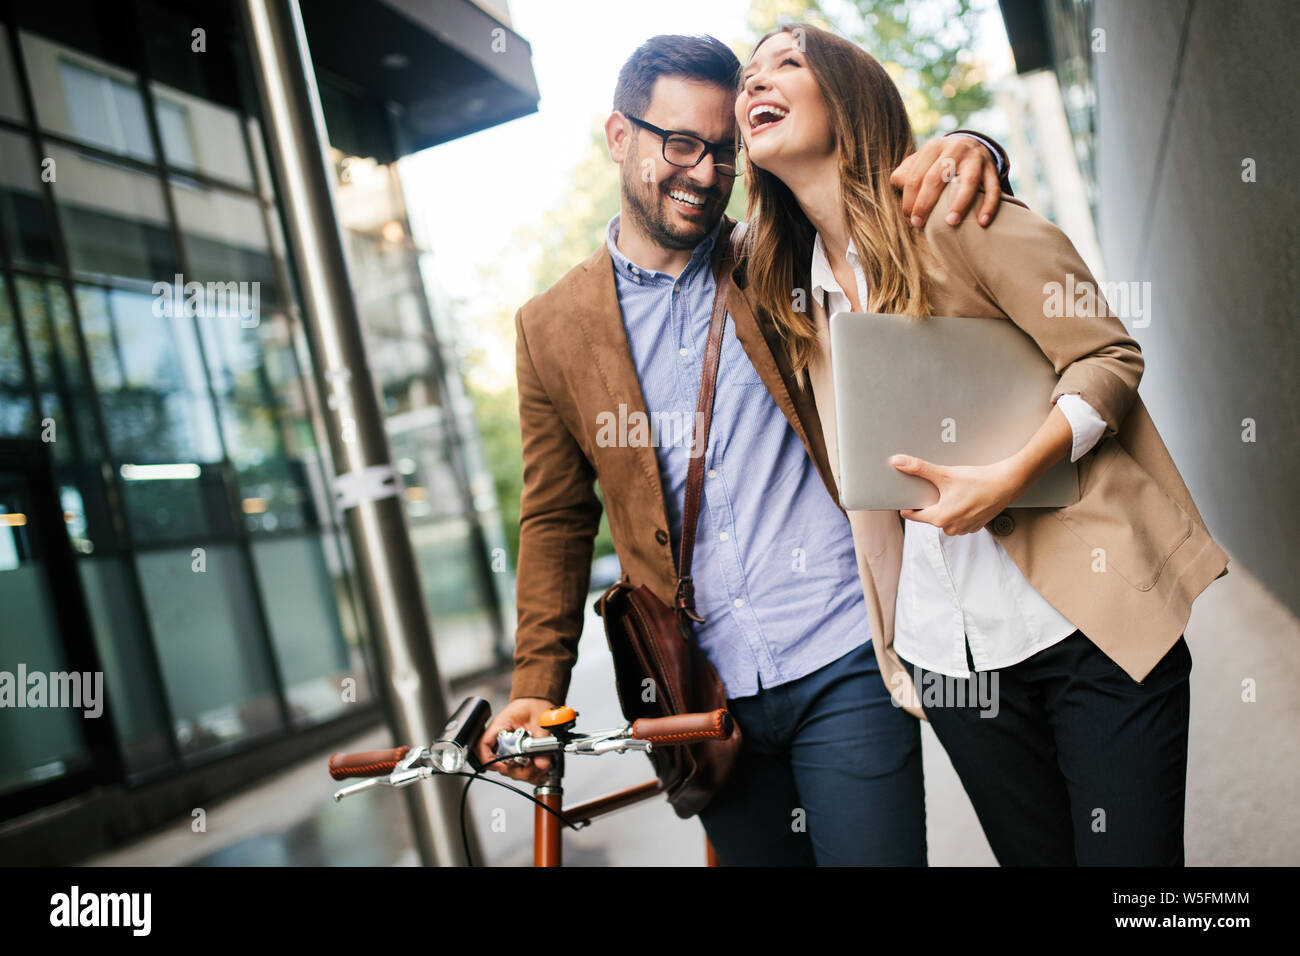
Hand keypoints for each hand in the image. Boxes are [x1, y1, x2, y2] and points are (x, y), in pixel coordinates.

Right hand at [476, 697, 555, 784]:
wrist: (540, 701)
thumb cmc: (534, 704)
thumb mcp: (540, 720)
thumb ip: (542, 741)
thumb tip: (541, 763)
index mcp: (500, 727)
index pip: (483, 745)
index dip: (489, 760)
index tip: (504, 766)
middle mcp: (501, 740)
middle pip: (499, 764)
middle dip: (516, 771)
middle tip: (532, 768)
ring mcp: (510, 748)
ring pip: (511, 770)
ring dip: (526, 775)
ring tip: (540, 769)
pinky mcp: (519, 754)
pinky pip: (521, 770)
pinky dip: (532, 775)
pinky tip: (541, 772)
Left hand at [890, 135, 1002, 228]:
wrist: (971, 145)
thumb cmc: (939, 161)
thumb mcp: (921, 160)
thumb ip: (906, 172)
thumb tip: (898, 184)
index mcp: (933, 148)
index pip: (916, 175)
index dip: (909, 199)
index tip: (908, 218)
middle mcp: (955, 149)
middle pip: (937, 177)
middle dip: (926, 203)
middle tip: (918, 224)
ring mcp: (975, 158)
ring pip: (968, 181)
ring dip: (960, 203)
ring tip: (950, 223)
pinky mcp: (992, 169)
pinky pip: (993, 188)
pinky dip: (989, 205)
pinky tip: (982, 222)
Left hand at [891, 454, 1025, 534]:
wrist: (1007, 483)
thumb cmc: (978, 480)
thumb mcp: (944, 474)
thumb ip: (919, 469)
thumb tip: (898, 462)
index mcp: (940, 519)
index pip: (912, 515)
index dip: (909, 503)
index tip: (910, 494)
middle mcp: (951, 528)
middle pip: (929, 515)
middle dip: (930, 503)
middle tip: (939, 488)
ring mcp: (964, 529)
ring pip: (944, 517)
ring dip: (945, 506)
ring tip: (954, 492)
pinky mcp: (975, 526)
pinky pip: (959, 519)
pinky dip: (959, 509)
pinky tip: (965, 497)